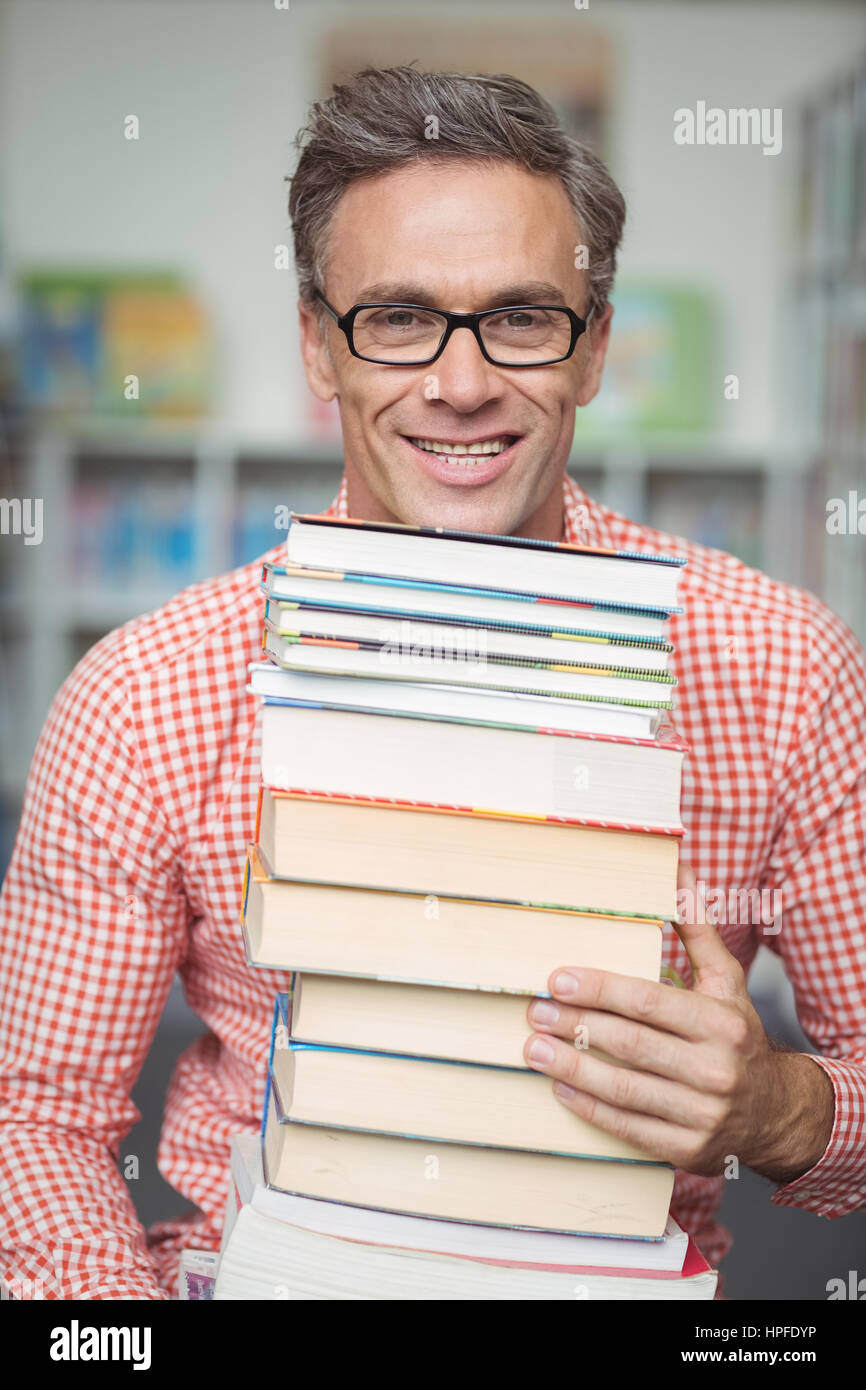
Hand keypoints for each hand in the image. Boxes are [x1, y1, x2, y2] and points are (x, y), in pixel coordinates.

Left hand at [523, 862, 833, 1181]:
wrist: (776, 1111)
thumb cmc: (736, 1034)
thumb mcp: (724, 980)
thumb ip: (695, 926)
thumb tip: (678, 866)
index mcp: (720, 1022)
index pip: (649, 1002)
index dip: (600, 990)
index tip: (557, 979)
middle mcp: (715, 1069)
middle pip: (631, 1044)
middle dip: (576, 1026)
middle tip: (534, 1012)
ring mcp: (703, 1114)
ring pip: (626, 1088)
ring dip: (572, 1068)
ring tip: (534, 1049)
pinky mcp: (689, 1149)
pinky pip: (630, 1127)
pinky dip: (591, 1108)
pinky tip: (561, 1089)